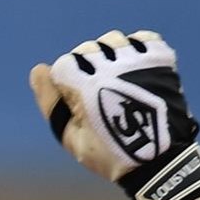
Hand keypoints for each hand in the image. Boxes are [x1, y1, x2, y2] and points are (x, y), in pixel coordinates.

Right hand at [29, 29, 199, 199]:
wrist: (161, 160)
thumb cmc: (110, 153)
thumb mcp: (70, 136)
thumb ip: (51, 103)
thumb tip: (38, 70)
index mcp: (87, 87)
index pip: (64, 65)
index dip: (65, 83)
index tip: (76, 102)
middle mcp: (112, 68)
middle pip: (87, 49)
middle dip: (86, 68)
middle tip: (98, 95)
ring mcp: (138, 62)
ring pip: (114, 40)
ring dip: (109, 55)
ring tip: (116, 78)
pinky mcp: (161, 61)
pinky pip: (144, 39)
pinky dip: (137, 48)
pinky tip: (135, 68)